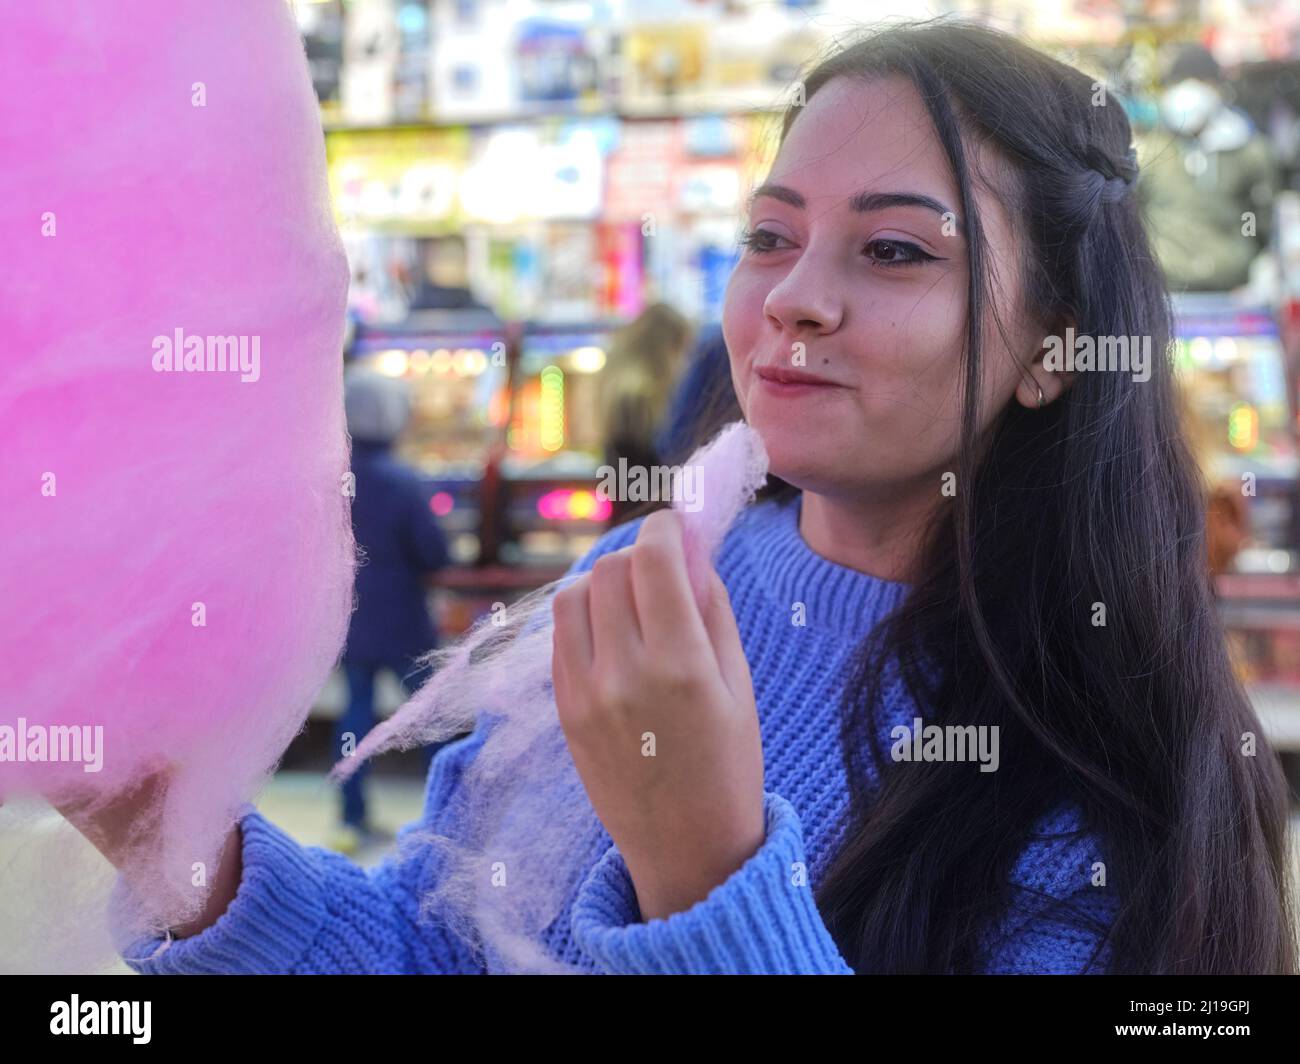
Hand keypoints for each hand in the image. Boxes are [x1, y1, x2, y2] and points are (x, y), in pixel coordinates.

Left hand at [551, 508, 765, 921]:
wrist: (686, 850)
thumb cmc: (729, 765)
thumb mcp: (740, 685)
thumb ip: (713, 611)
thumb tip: (691, 551)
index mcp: (680, 665)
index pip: (652, 560)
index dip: (663, 529)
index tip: (674, 527)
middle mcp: (624, 673)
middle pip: (608, 569)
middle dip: (636, 554)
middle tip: (660, 568)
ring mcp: (585, 693)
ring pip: (573, 595)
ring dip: (602, 582)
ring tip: (631, 601)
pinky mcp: (563, 710)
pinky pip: (561, 636)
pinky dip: (584, 618)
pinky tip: (612, 634)